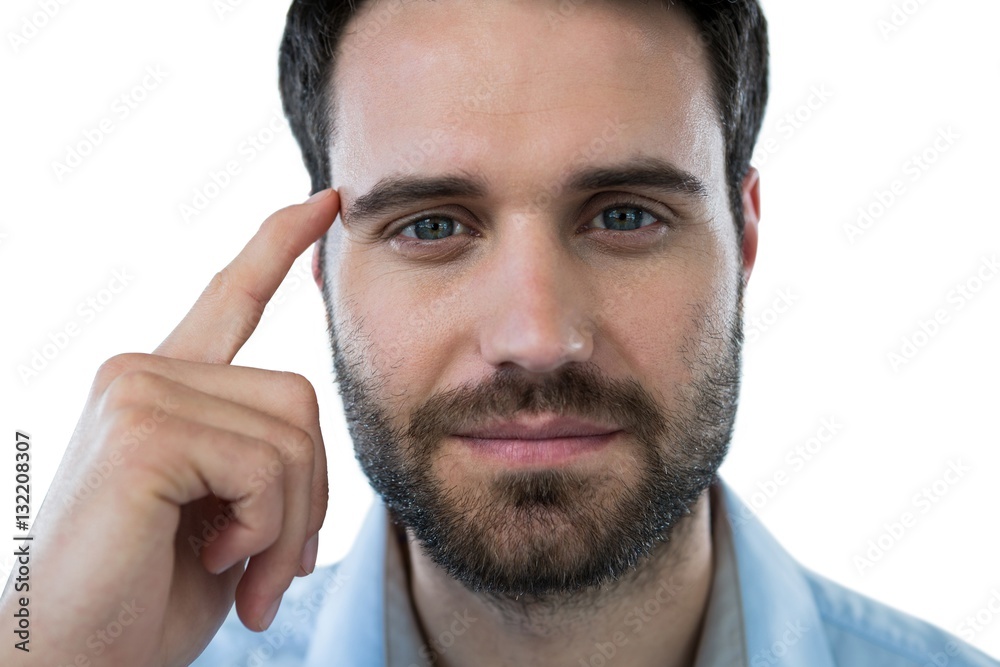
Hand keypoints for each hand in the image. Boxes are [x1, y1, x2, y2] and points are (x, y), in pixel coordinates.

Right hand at [0, 189, 337, 665]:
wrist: (73, 659)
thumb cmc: (149, 593)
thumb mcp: (227, 512)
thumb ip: (263, 455)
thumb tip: (311, 430)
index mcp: (165, 385)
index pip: (230, 297)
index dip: (280, 248)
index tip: (324, 204)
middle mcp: (144, 370)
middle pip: (300, 397)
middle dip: (309, 493)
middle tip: (273, 564)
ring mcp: (136, 390)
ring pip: (292, 436)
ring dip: (287, 523)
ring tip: (242, 573)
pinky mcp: (139, 429)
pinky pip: (264, 466)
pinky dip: (264, 529)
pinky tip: (216, 561)